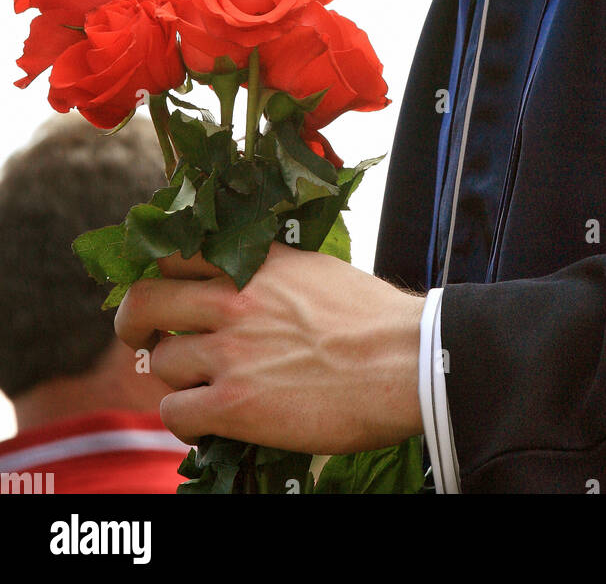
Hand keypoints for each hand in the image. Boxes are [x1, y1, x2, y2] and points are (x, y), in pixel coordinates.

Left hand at [114, 245, 424, 454]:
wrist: (404, 362)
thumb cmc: (375, 320)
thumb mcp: (316, 271)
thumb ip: (272, 272)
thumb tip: (249, 280)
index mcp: (256, 262)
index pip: (175, 252)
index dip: (158, 274)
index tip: (161, 290)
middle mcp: (233, 300)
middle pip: (144, 303)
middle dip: (134, 324)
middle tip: (142, 338)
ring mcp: (229, 352)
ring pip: (161, 363)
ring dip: (177, 377)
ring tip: (202, 386)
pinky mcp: (233, 403)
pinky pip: (175, 412)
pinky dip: (185, 419)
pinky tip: (209, 421)